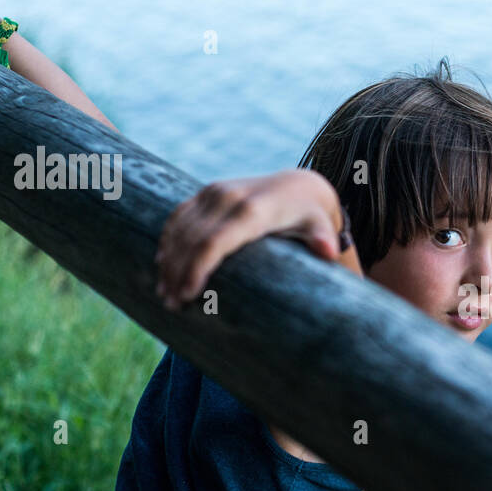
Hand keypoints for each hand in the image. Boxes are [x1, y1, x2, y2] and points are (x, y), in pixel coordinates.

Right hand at [155, 168, 358, 309]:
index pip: (215, 241)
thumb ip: (323, 238)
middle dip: (178, 272)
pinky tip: (162, 264)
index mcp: (252, 210)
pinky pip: (178, 216)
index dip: (197, 268)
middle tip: (172, 304)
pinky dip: (168, 240)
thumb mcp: (320, 226)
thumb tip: (329, 252)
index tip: (188, 295)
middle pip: (192, 238)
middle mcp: (228, 197)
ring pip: (180, 228)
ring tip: (165, 293)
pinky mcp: (205, 193)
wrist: (297, 186)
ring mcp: (214, 192)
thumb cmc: (308, 217)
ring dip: (168, 260)